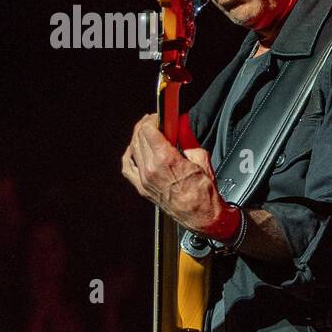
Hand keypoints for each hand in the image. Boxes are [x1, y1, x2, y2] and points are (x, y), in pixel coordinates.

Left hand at [120, 114, 236, 239]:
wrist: (202, 217)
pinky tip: (136, 149)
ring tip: (150, 133)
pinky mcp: (141, 187)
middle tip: (158, 121)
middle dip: (147, 125)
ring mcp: (143, 179)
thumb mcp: (201, 159)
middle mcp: (150, 169)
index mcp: (165, 160)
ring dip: (139, 137)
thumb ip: (188, 138)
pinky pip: (127, 166)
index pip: (149, 130)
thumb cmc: (204, 193)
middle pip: (139, 137)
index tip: (160, 115)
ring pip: (133, 148)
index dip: (154, 118)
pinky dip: (130, 154)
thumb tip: (182, 124)